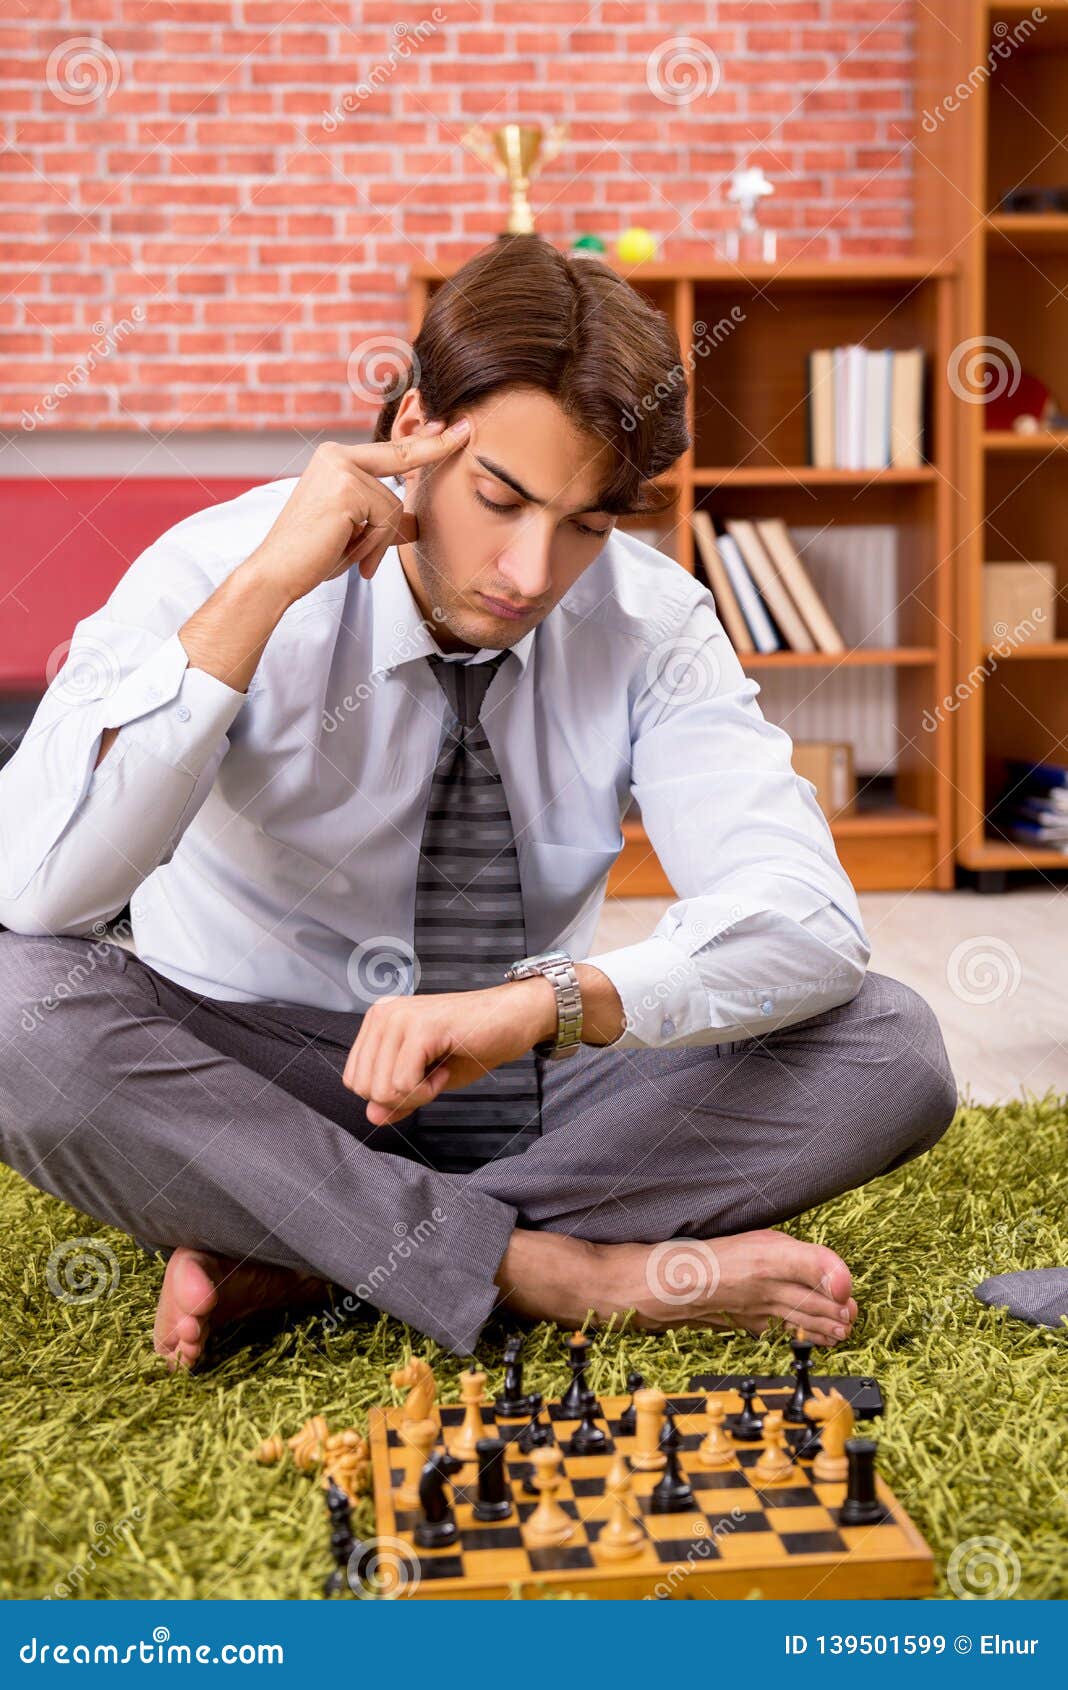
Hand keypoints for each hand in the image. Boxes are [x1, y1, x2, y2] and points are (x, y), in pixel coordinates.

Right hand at [246, 415, 470, 607]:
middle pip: (403, 458)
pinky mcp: (347, 488)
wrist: (277, 570)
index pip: (391, 451)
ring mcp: (341, 468)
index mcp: (336, 459)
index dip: (425, 442)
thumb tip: (416, 523)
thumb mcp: (355, 531)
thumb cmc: (312, 554)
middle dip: (437, 447)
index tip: (450, 428)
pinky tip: (348, 552)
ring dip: (380, 540)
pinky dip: (374, 544)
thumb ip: (383, 518)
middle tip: (467, 430)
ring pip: (394, 506)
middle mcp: (337, 455)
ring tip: (354, 555)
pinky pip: (387, 519)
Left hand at [342, 978, 555, 1127]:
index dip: (388, 1094)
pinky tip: (446, 1069)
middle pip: (363, 1087)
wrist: (513, 1019)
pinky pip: (404, 1084)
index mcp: (378, 1022)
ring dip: (417, 1094)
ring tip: (440, 1070)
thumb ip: (397, 1097)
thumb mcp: (427, 1079)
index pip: (354, 1078)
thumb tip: (372, 1117)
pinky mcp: (421, 1028)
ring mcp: (400, 1018)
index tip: (420, 1076)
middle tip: (432, 1076)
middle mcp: (382, 1014)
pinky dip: (428, 1090)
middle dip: (400, 1097)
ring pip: (381, 1089)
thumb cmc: (473, 1044)